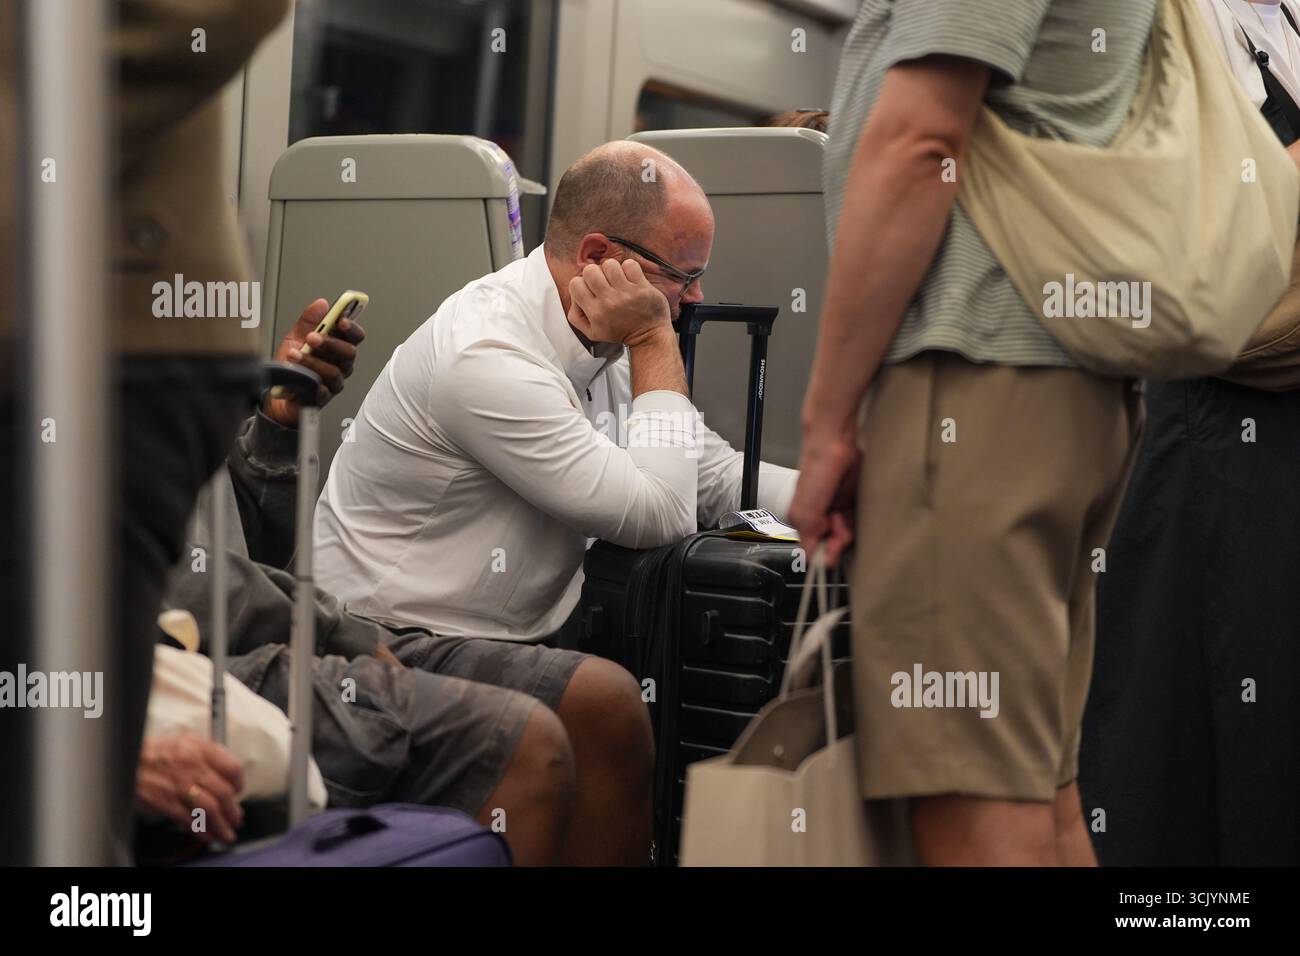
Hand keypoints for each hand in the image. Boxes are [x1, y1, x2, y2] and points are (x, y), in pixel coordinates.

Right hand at [135, 733, 244, 842]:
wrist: (125, 758)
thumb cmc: (156, 752)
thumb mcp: (185, 742)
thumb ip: (209, 754)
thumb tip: (228, 775)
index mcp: (200, 748)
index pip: (233, 768)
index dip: (239, 784)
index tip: (238, 793)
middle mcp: (192, 765)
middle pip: (224, 793)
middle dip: (233, 810)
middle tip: (236, 819)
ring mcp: (178, 785)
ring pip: (210, 809)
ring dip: (222, 825)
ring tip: (227, 833)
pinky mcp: (163, 801)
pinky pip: (188, 820)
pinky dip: (201, 831)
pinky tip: (208, 836)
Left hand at [265, 298, 366, 425]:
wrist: (276, 389)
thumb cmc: (292, 364)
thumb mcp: (295, 336)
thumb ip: (309, 320)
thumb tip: (321, 303)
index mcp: (338, 348)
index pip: (355, 336)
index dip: (352, 327)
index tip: (341, 319)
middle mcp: (340, 366)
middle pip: (349, 353)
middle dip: (331, 343)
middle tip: (312, 337)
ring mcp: (333, 383)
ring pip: (334, 371)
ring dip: (313, 361)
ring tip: (294, 354)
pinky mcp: (322, 399)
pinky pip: (321, 390)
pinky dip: (307, 380)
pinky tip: (295, 372)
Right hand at [567, 258, 671, 346]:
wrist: (648, 337)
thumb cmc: (619, 332)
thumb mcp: (592, 332)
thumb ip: (576, 316)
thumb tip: (574, 296)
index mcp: (595, 312)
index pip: (575, 283)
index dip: (582, 283)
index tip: (592, 290)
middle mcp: (609, 302)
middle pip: (590, 270)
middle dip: (596, 273)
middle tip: (604, 283)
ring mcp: (626, 294)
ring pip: (609, 264)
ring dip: (612, 270)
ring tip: (618, 280)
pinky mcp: (642, 288)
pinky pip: (630, 265)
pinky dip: (629, 268)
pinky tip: (630, 279)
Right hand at [789, 429, 859, 566]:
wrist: (835, 445)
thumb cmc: (816, 471)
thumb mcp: (804, 510)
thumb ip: (808, 535)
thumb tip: (814, 559)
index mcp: (804, 522)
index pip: (815, 550)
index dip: (825, 551)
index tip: (833, 545)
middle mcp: (819, 518)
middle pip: (833, 544)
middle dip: (839, 538)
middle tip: (839, 522)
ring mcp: (836, 510)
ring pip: (847, 534)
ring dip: (849, 528)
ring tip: (844, 510)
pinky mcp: (850, 502)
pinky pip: (857, 521)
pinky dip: (859, 521)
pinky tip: (855, 511)